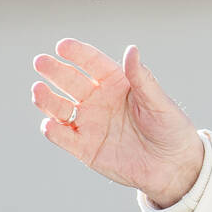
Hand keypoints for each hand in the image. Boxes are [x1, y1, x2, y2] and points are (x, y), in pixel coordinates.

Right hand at [31, 39, 203, 207]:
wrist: (173, 166)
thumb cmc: (170, 128)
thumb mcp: (158, 102)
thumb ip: (141, 78)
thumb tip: (131, 49)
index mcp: (116, 83)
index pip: (92, 63)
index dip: (77, 54)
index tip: (62, 45)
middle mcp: (99, 100)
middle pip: (71, 82)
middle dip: (55, 72)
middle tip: (40, 62)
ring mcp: (90, 124)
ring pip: (60, 108)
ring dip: (47, 100)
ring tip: (37, 90)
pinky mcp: (86, 148)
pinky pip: (64, 138)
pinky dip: (54, 132)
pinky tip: (49, 124)